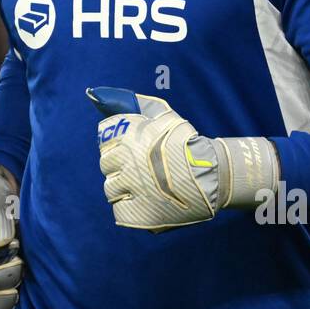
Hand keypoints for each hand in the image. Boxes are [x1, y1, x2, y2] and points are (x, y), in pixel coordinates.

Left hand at [87, 86, 277, 231]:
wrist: (210, 173)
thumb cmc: (185, 142)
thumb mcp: (163, 116)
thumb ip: (136, 105)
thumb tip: (98, 94)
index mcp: (129, 139)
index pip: (105, 147)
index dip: (115, 151)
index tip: (127, 154)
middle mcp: (127, 163)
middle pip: (106, 168)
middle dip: (118, 168)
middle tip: (137, 170)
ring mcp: (133, 190)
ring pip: (111, 190)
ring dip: (122, 188)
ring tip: (142, 187)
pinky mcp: (140, 213)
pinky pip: (120, 212)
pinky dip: (127, 208)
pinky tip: (142, 202)